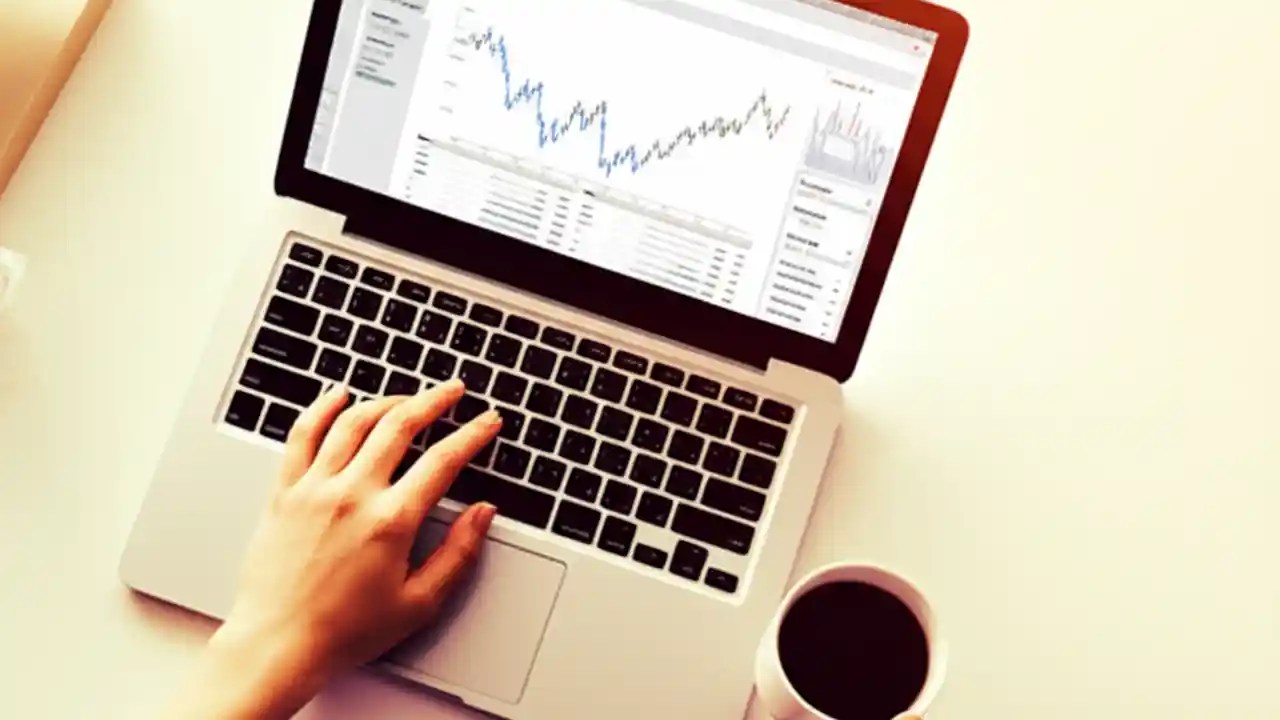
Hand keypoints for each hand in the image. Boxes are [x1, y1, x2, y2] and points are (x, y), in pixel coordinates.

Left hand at [163, 380, 500, 719]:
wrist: (277, 646)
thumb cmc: (345, 632)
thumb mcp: (419, 603)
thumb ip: (458, 554)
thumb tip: (482, 514)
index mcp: (390, 522)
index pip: (443, 461)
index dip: (473, 435)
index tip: (487, 422)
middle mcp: (352, 495)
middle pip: (400, 425)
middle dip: (434, 401)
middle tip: (453, 392)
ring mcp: (314, 489)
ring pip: (354, 422)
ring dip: (387, 401)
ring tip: (407, 398)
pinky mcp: (284, 493)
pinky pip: (302, 436)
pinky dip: (322, 409)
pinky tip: (338, 397)